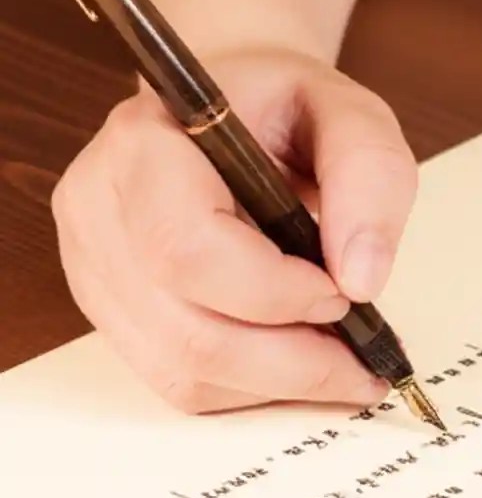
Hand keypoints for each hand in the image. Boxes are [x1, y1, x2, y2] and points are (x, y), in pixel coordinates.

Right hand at [51, 47, 417, 412]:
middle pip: (190, 333)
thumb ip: (369, 179)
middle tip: (364, 354)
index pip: (190, 249)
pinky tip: (297, 358)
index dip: (277, 292)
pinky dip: (253, 385)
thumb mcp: (351, 117)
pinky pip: (182, 381)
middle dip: (295, 360)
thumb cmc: (286, 112)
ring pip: (186, 371)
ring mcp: (96, 267)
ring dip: (281, 382)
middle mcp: (101, 209)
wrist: (229, 115)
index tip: (345, 292)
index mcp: (148, 144)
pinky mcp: (112, 311)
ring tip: (343, 361)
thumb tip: (362, 280)